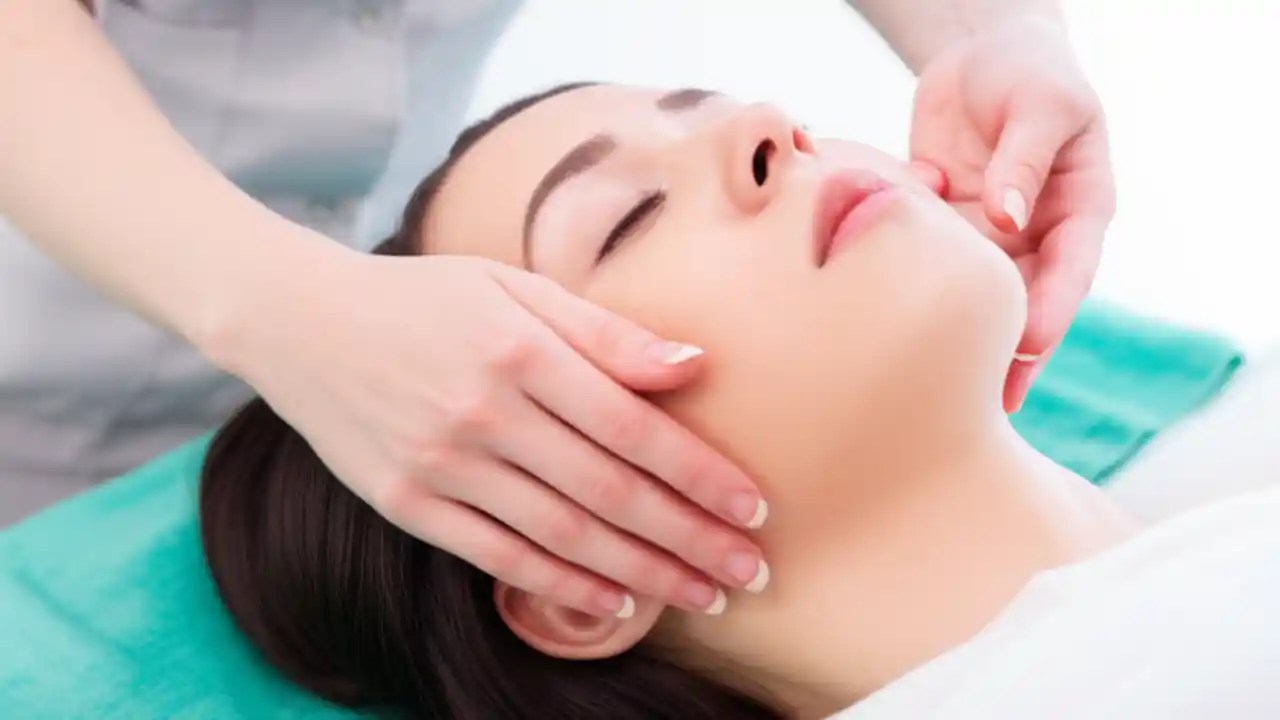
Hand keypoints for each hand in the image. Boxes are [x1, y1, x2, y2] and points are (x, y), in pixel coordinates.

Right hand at [227, 249, 767, 617]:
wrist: (300, 323)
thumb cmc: (424, 298)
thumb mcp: (513, 286)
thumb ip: (604, 330)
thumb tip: (693, 366)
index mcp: (518, 349)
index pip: (633, 426)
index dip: (699, 474)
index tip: (754, 509)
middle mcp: (482, 411)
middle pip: (609, 489)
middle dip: (688, 537)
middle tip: (749, 573)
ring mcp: (439, 462)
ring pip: (561, 532)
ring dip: (640, 572)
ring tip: (700, 595)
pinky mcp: (405, 501)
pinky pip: (496, 555)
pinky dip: (558, 583)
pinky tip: (612, 604)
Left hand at [909, 17, 1115, 411]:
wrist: (981, 50)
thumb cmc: (1030, 72)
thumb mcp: (1041, 106)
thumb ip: (1024, 160)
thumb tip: (1009, 219)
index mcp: (1078, 211)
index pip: (1069, 273)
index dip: (1050, 313)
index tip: (1027, 348)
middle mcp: (1034, 235)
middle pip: (1020, 305)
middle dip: (1003, 355)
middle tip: (981, 406)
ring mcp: (986, 235)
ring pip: (970, 297)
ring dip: (952, 338)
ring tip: (928, 389)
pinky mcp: (943, 228)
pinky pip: (924, 262)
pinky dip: (905, 285)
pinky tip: (879, 324)